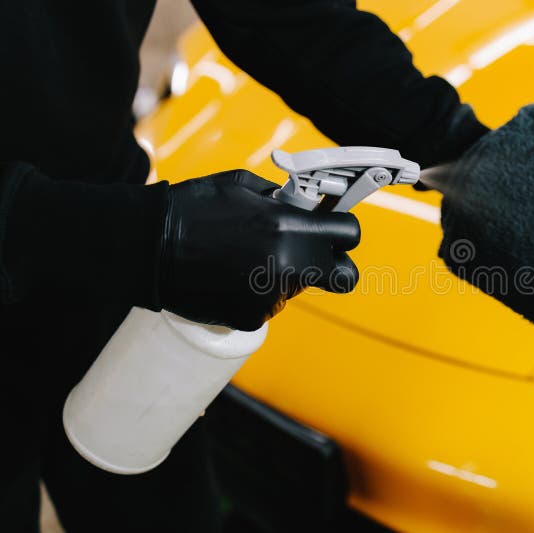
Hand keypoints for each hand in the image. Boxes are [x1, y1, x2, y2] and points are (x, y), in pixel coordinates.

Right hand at [159, 169, 359, 329]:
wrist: (148, 245)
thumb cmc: (195, 207)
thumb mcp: (245, 187)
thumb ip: (285, 201)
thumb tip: (307, 209)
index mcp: (291, 228)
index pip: (350, 234)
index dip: (343, 230)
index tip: (333, 229)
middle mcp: (288, 266)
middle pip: (345, 277)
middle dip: (338, 266)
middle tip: (316, 256)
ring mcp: (270, 297)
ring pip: (297, 287)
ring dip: (284, 274)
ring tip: (244, 257)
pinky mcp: (251, 317)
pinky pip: (268, 303)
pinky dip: (255, 291)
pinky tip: (228, 274)